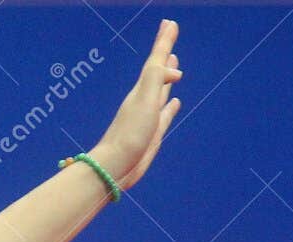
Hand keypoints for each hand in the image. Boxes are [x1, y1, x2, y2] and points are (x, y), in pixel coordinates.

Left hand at [89, 19, 183, 189]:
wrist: (116, 166)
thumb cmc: (129, 133)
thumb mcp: (144, 99)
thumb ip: (156, 78)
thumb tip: (173, 70)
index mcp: (142, 89)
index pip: (156, 60)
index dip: (164, 42)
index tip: (170, 24)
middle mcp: (144, 100)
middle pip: (157, 71)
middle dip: (164, 53)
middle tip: (169, 34)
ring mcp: (149, 117)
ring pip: (161, 91)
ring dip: (167, 77)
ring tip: (175, 65)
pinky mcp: (153, 133)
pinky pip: (164, 114)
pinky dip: (170, 106)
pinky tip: (175, 102)